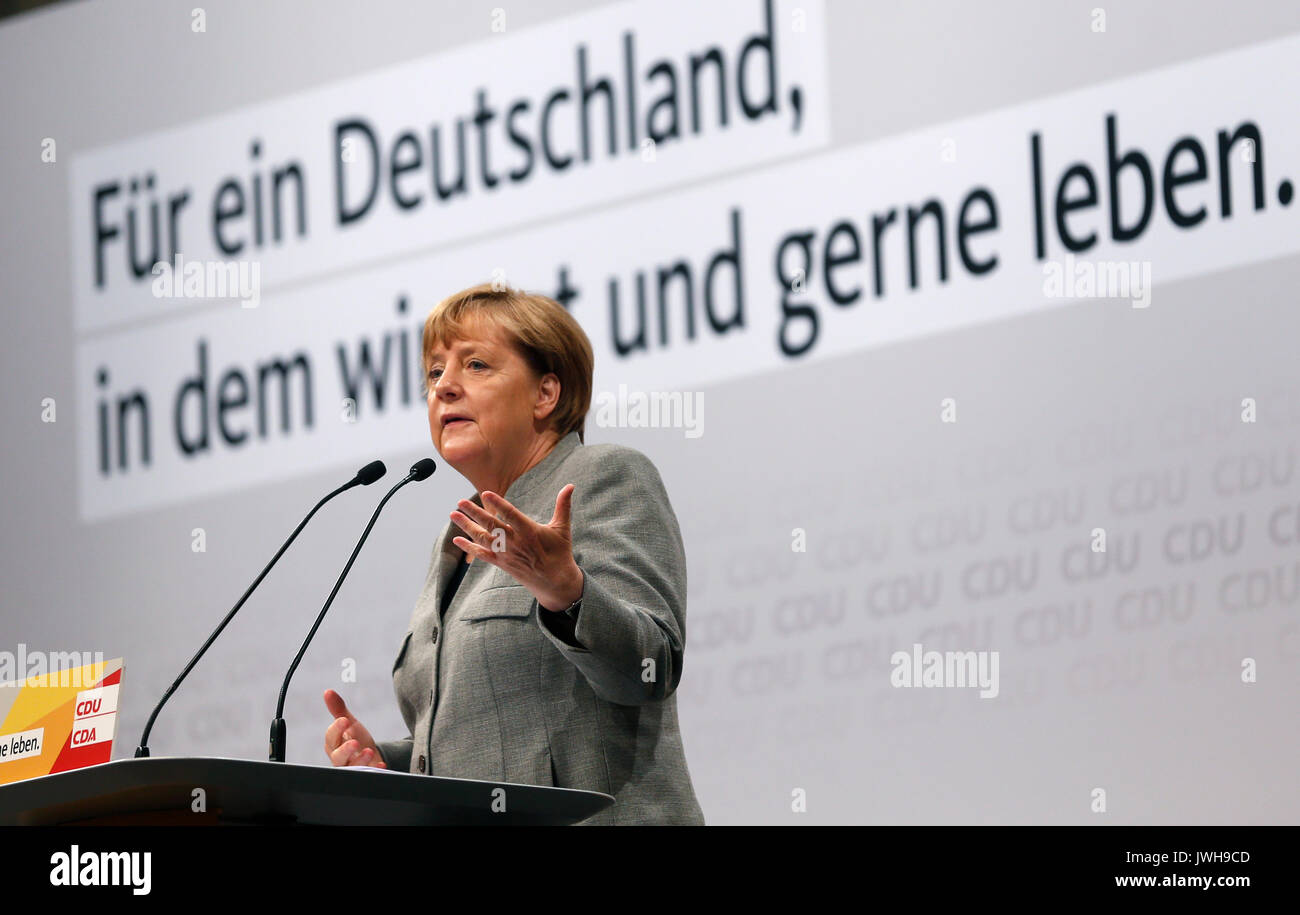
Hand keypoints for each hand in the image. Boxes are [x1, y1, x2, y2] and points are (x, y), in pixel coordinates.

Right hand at [322, 689, 385, 767]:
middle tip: (355, 742)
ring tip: (369, 752)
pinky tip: (381, 765)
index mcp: (334, 744)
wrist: (370, 755)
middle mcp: (340, 758)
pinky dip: (374, 770)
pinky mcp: (364, 774)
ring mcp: (352, 768)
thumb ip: (339, 709)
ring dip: (360, 761)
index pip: (330, 737)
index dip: (336, 729)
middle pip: (337, 756)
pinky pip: (367, 775)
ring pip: (351, 768)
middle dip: (345, 750)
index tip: (345, 720)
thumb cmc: (355, 738)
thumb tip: (328, 691)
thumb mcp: (349, 723)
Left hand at [450, 484, 583, 612]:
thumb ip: (563, 505)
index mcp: (530, 532)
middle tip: (460, 501)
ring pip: (483, 538)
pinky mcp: (502, 563)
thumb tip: (571, 485)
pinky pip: (482, 555)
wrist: (555, 582)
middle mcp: (515, 543)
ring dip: (467, 526)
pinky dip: (469, 547)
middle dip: (474, 513)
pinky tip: (457, 539)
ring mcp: (506, 554)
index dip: (498, 504)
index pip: (510, 515)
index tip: (485, 494)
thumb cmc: (559, 552)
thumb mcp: (562, 528)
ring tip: (453, 514)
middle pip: (491, 525)